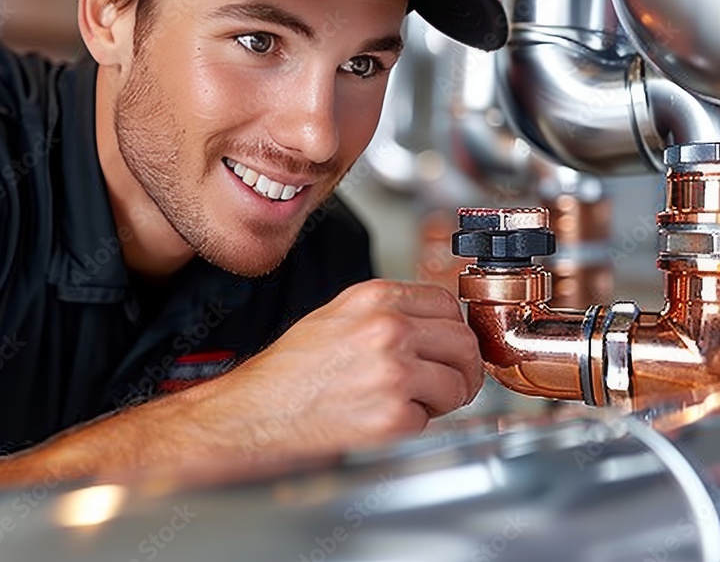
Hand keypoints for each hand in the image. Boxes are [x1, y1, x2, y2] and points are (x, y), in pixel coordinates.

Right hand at [219, 279, 483, 455]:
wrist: (259, 410)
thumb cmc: (290, 370)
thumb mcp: (337, 315)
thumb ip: (387, 312)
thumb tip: (434, 325)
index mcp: (373, 298)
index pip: (447, 303)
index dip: (453, 329)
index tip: (450, 346)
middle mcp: (387, 329)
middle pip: (464, 341)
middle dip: (463, 367)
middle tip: (451, 382)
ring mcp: (393, 373)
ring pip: (458, 382)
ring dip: (446, 398)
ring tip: (416, 402)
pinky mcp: (392, 416)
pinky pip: (431, 420)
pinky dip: (415, 425)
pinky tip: (385, 418)